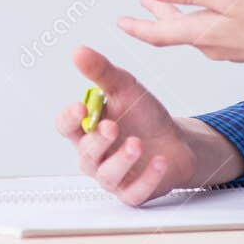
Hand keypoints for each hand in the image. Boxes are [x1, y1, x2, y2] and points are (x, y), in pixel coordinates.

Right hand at [54, 45, 243, 205]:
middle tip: (113, 127)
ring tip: (137, 144)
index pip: (66, 127)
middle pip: (85, 154)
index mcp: (87, 129)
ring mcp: (114, 177)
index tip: (81, 107)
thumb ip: (101, 72)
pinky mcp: (134, 192)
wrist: (177, 140)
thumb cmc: (145, 116)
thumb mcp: (125, 88)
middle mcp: (96, 155)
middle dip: (98, 141)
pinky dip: (147, 179)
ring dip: (121, 160)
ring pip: (106, 176)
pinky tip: (159, 162)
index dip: (70, 119)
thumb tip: (78, 51)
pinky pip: (134, 193)